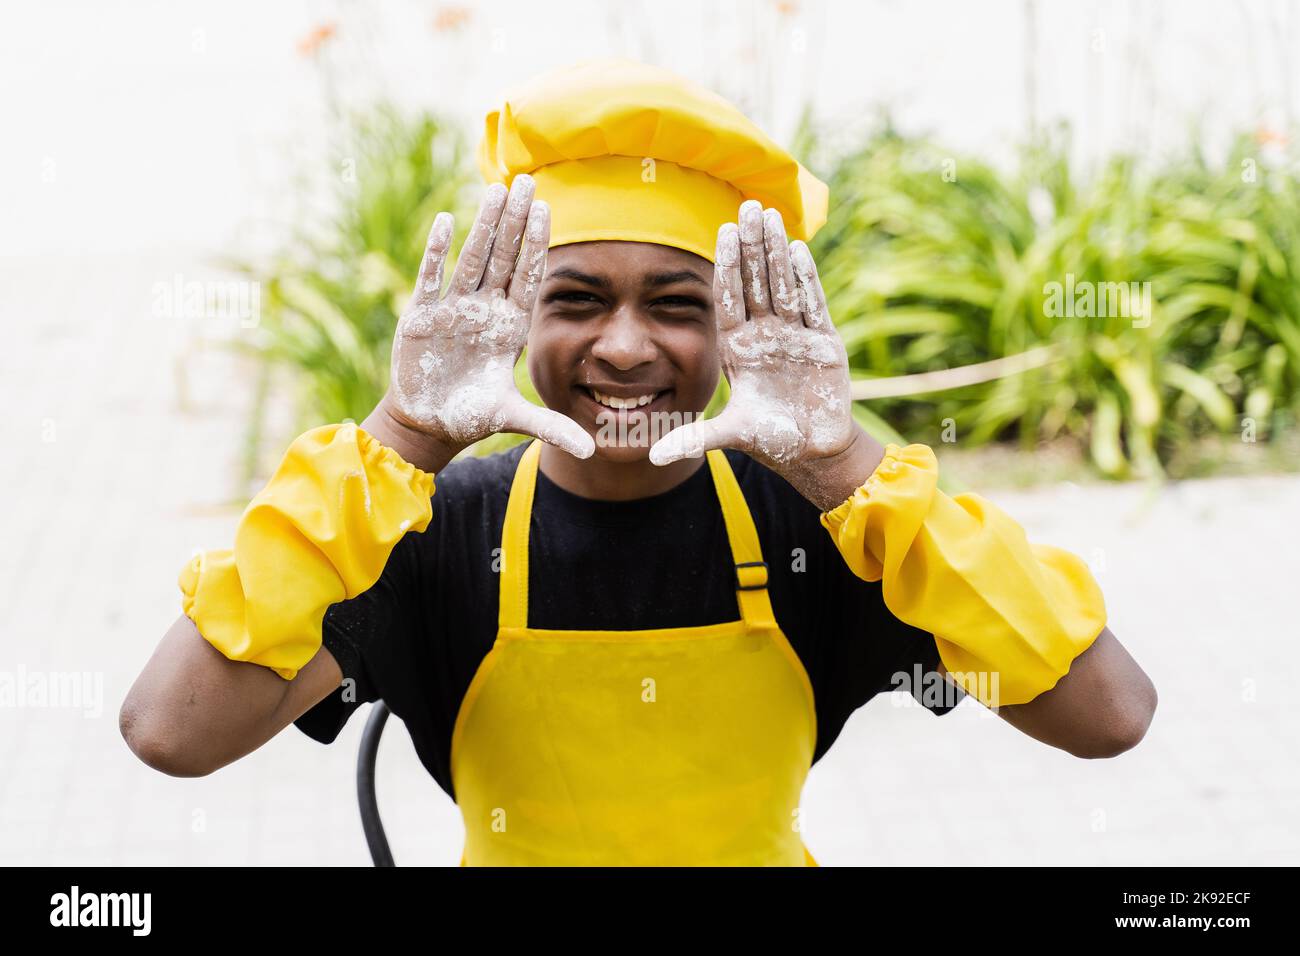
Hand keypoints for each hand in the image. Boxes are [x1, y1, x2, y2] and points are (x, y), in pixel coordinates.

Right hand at [382, 174, 594, 459]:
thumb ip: (552, 427)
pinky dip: (438, 251)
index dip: (537, 244)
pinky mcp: (421, 316)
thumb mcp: (515, 418)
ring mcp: (453, 309)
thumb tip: (591, 451)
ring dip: (483, 225)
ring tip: (495, 189)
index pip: (528, 276)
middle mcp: (484, 310)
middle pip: (503, 256)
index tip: (548, 210)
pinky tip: (446, 221)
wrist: (429, 425)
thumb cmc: (472, 416)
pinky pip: (431, 277)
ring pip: (471, 257)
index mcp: (509, 326)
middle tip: (527, 180)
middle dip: (515, 220)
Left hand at [648, 200, 856, 473]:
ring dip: (777, 250)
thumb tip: (654, 457)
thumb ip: (694, 438)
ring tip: (770, 215)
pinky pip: (813, 305)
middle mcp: (766, 335)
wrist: (813, 452)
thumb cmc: (771, 438)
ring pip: (784, 284)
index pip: (730, 298)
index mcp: (740, 348)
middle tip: (747, 206)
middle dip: (752, 245)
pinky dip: (806, 278)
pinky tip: (798, 250)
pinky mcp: (824, 343)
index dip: (727, 266)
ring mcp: (795, 336)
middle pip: (757, 281)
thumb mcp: (729, 434)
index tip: (720, 232)